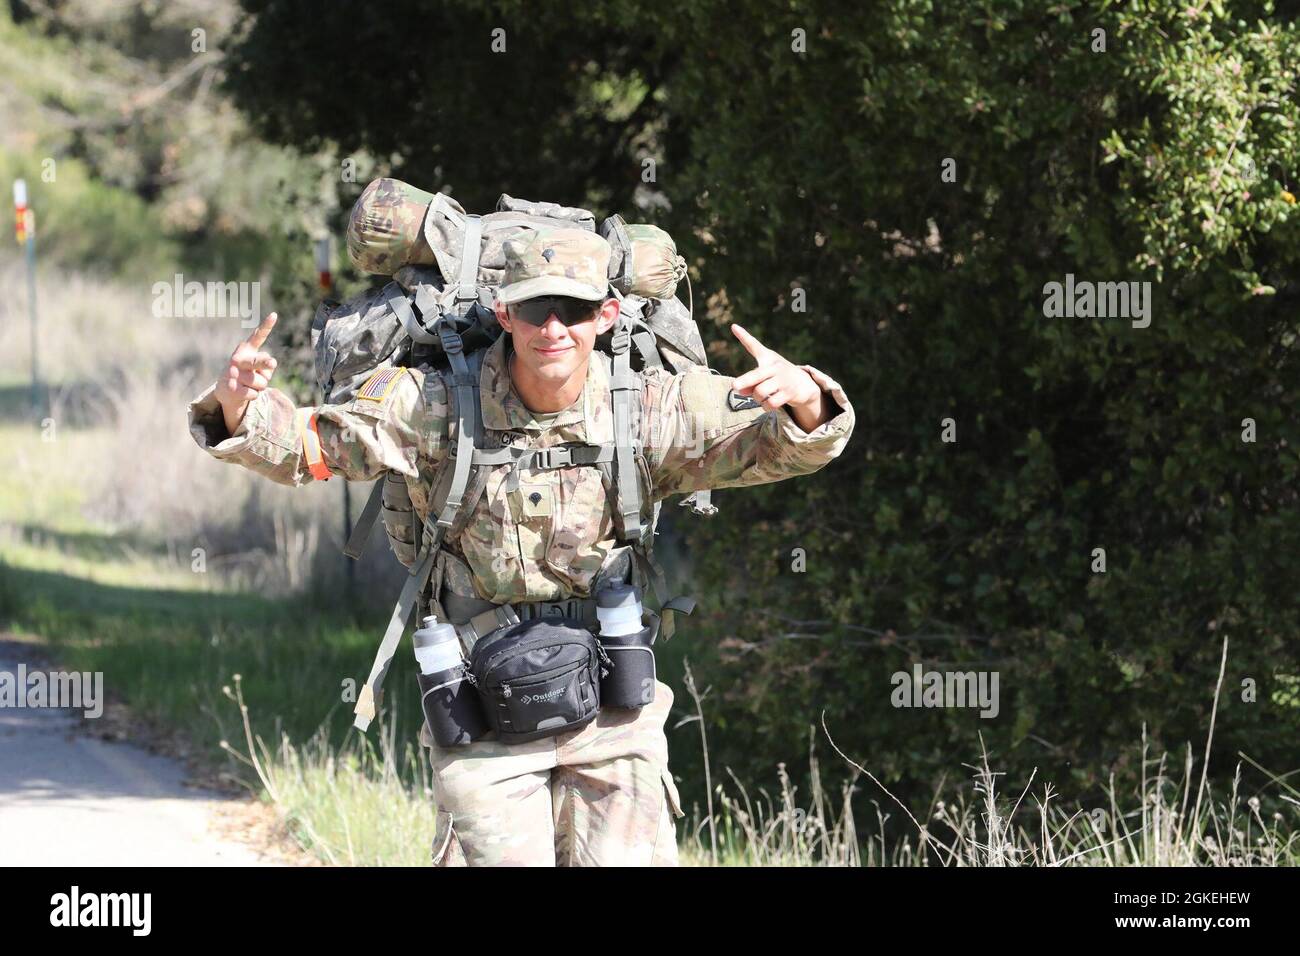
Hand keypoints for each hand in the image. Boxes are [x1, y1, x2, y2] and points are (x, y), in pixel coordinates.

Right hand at [214, 312, 279, 435]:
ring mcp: (233, 373)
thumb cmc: (247, 373)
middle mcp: (238, 358)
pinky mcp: (230, 387)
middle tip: (271, 363)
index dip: (266, 326)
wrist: (227, 389)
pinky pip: (254, 394)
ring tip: (251, 384)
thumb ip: (265, 362)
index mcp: (246, 349)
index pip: (257, 336)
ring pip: (261, 383)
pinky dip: (254, 395)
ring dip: (260, 386)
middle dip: (266, 362)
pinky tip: (244, 392)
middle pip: (258, 361)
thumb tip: (270, 363)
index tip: (274, 314)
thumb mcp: (256, 366)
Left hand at [729, 323, 827, 431]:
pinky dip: (766, 406)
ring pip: (760, 393)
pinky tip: (768, 404)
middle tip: (734, 386)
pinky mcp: (790, 392)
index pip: (754, 345)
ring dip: (757, 399)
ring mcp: (783, 379)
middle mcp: (775, 367)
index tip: (733, 326)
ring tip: (761, 397)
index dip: (744, 336)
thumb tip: (738, 390)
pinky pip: (771, 403)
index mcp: (767, 358)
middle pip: (755, 375)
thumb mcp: (763, 373)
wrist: (803, 383)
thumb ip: (748, 380)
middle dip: (744, 381)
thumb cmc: (777, 375)